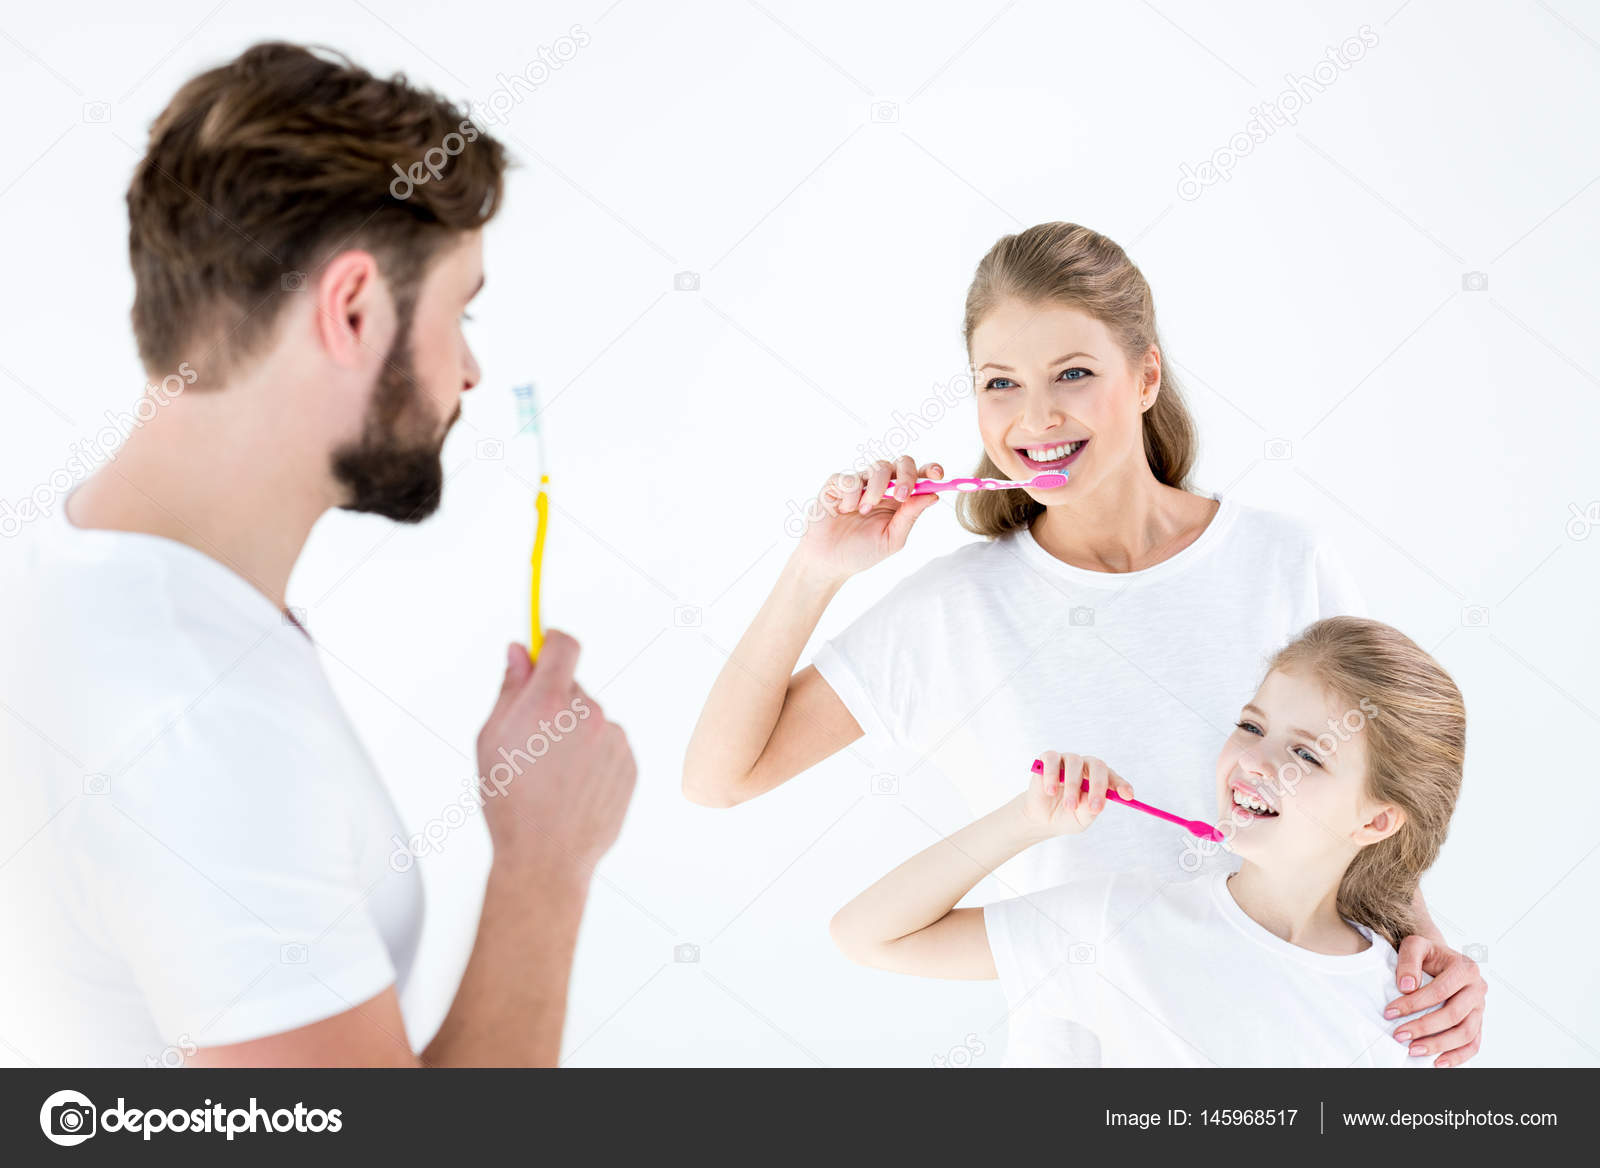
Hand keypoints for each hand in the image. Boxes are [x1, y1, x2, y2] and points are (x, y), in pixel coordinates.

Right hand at [475, 632, 636, 872]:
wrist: (546, 857)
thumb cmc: (510, 802)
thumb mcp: (492, 739)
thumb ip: (510, 688)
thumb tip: (519, 651)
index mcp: (550, 702)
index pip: (563, 644)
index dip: (550, 642)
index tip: (542, 648)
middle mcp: (589, 714)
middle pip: (573, 687)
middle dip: (553, 703)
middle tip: (531, 742)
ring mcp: (615, 740)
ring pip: (591, 721)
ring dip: (574, 735)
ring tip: (551, 775)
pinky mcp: (630, 764)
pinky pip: (608, 747)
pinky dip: (593, 759)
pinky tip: (572, 788)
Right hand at [796, 455, 944, 582]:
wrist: (829, 562)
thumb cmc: (861, 552)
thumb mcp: (892, 539)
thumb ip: (910, 516)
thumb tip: (933, 495)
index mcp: (898, 500)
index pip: (919, 476)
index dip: (931, 470)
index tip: (938, 476)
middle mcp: (882, 487)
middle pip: (902, 463)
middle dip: (906, 475)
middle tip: (901, 496)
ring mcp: (860, 484)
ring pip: (878, 467)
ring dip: (877, 489)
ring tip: (865, 511)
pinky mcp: (837, 484)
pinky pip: (851, 477)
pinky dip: (852, 494)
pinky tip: (845, 510)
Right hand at [1019, 751, 1134, 836]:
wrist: (1042, 819)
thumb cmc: (1067, 816)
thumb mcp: (1082, 819)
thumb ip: (1088, 810)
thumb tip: (1092, 802)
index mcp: (1099, 779)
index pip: (1113, 777)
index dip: (1122, 784)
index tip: (1128, 797)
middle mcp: (1085, 766)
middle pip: (1097, 765)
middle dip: (1098, 786)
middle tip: (1094, 807)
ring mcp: (1067, 761)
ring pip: (1075, 762)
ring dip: (1073, 786)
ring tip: (1069, 806)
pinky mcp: (1047, 759)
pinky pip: (1051, 759)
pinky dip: (1052, 775)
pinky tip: (1051, 791)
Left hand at [1384, 936, 1486, 1066]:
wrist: (1440, 958)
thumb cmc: (1427, 953)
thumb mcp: (1415, 945)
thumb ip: (1409, 960)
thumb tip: (1406, 986)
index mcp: (1465, 968)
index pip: (1439, 991)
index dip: (1414, 1004)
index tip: (1390, 1012)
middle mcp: (1478, 989)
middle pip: (1453, 1015)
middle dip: (1424, 1027)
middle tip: (1399, 1035)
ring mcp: (1480, 1007)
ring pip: (1466, 1033)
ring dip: (1439, 1045)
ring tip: (1413, 1050)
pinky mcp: (1478, 1021)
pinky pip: (1474, 1043)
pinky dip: (1459, 1056)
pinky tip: (1439, 1063)